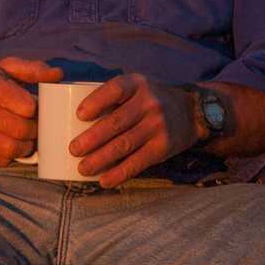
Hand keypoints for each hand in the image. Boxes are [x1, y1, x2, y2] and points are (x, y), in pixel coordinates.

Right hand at [0, 57, 61, 166]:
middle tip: (32, 123)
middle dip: (34, 128)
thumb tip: (58, 74)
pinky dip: (10, 154)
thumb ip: (33, 69)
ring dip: (25, 145)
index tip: (33, 108)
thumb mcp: (5, 68)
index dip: (36, 109)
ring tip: (22, 135)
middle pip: (24, 130)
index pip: (29, 107)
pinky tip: (6, 141)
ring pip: (15, 149)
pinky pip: (2, 160)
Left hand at [68, 73, 200, 185]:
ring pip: (124, 145)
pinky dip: (119, 173)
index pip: (115, 90)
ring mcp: (157, 126)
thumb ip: (113, 97)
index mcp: (137, 84)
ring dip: (100, 159)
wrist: (191, 112)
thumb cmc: (151, 100)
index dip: (96, 102)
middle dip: (92, 138)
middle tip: (73, 149)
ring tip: (83, 168)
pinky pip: (137, 162)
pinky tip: (104, 180)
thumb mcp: (137, 88)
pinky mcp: (163, 147)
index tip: (79, 115)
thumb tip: (75, 120)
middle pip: (116, 122)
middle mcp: (149, 103)